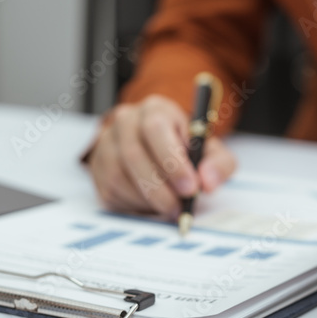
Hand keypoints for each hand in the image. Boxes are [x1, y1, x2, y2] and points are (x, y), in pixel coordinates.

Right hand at [86, 94, 236, 216]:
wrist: (161, 148)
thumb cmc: (186, 148)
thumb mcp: (211, 151)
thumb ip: (219, 164)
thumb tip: (208, 182)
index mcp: (155, 110)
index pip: (155, 128)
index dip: (172, 162)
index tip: (190, 187)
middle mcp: (126, 121)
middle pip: (133, 155)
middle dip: (159, 188)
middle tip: (179, 206)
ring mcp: (107, 143)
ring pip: (119, 176)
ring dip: (146, 200)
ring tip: (169, 207)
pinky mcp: (97, 167)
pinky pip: (109, 191)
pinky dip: (132, 205)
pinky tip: (151, 205)